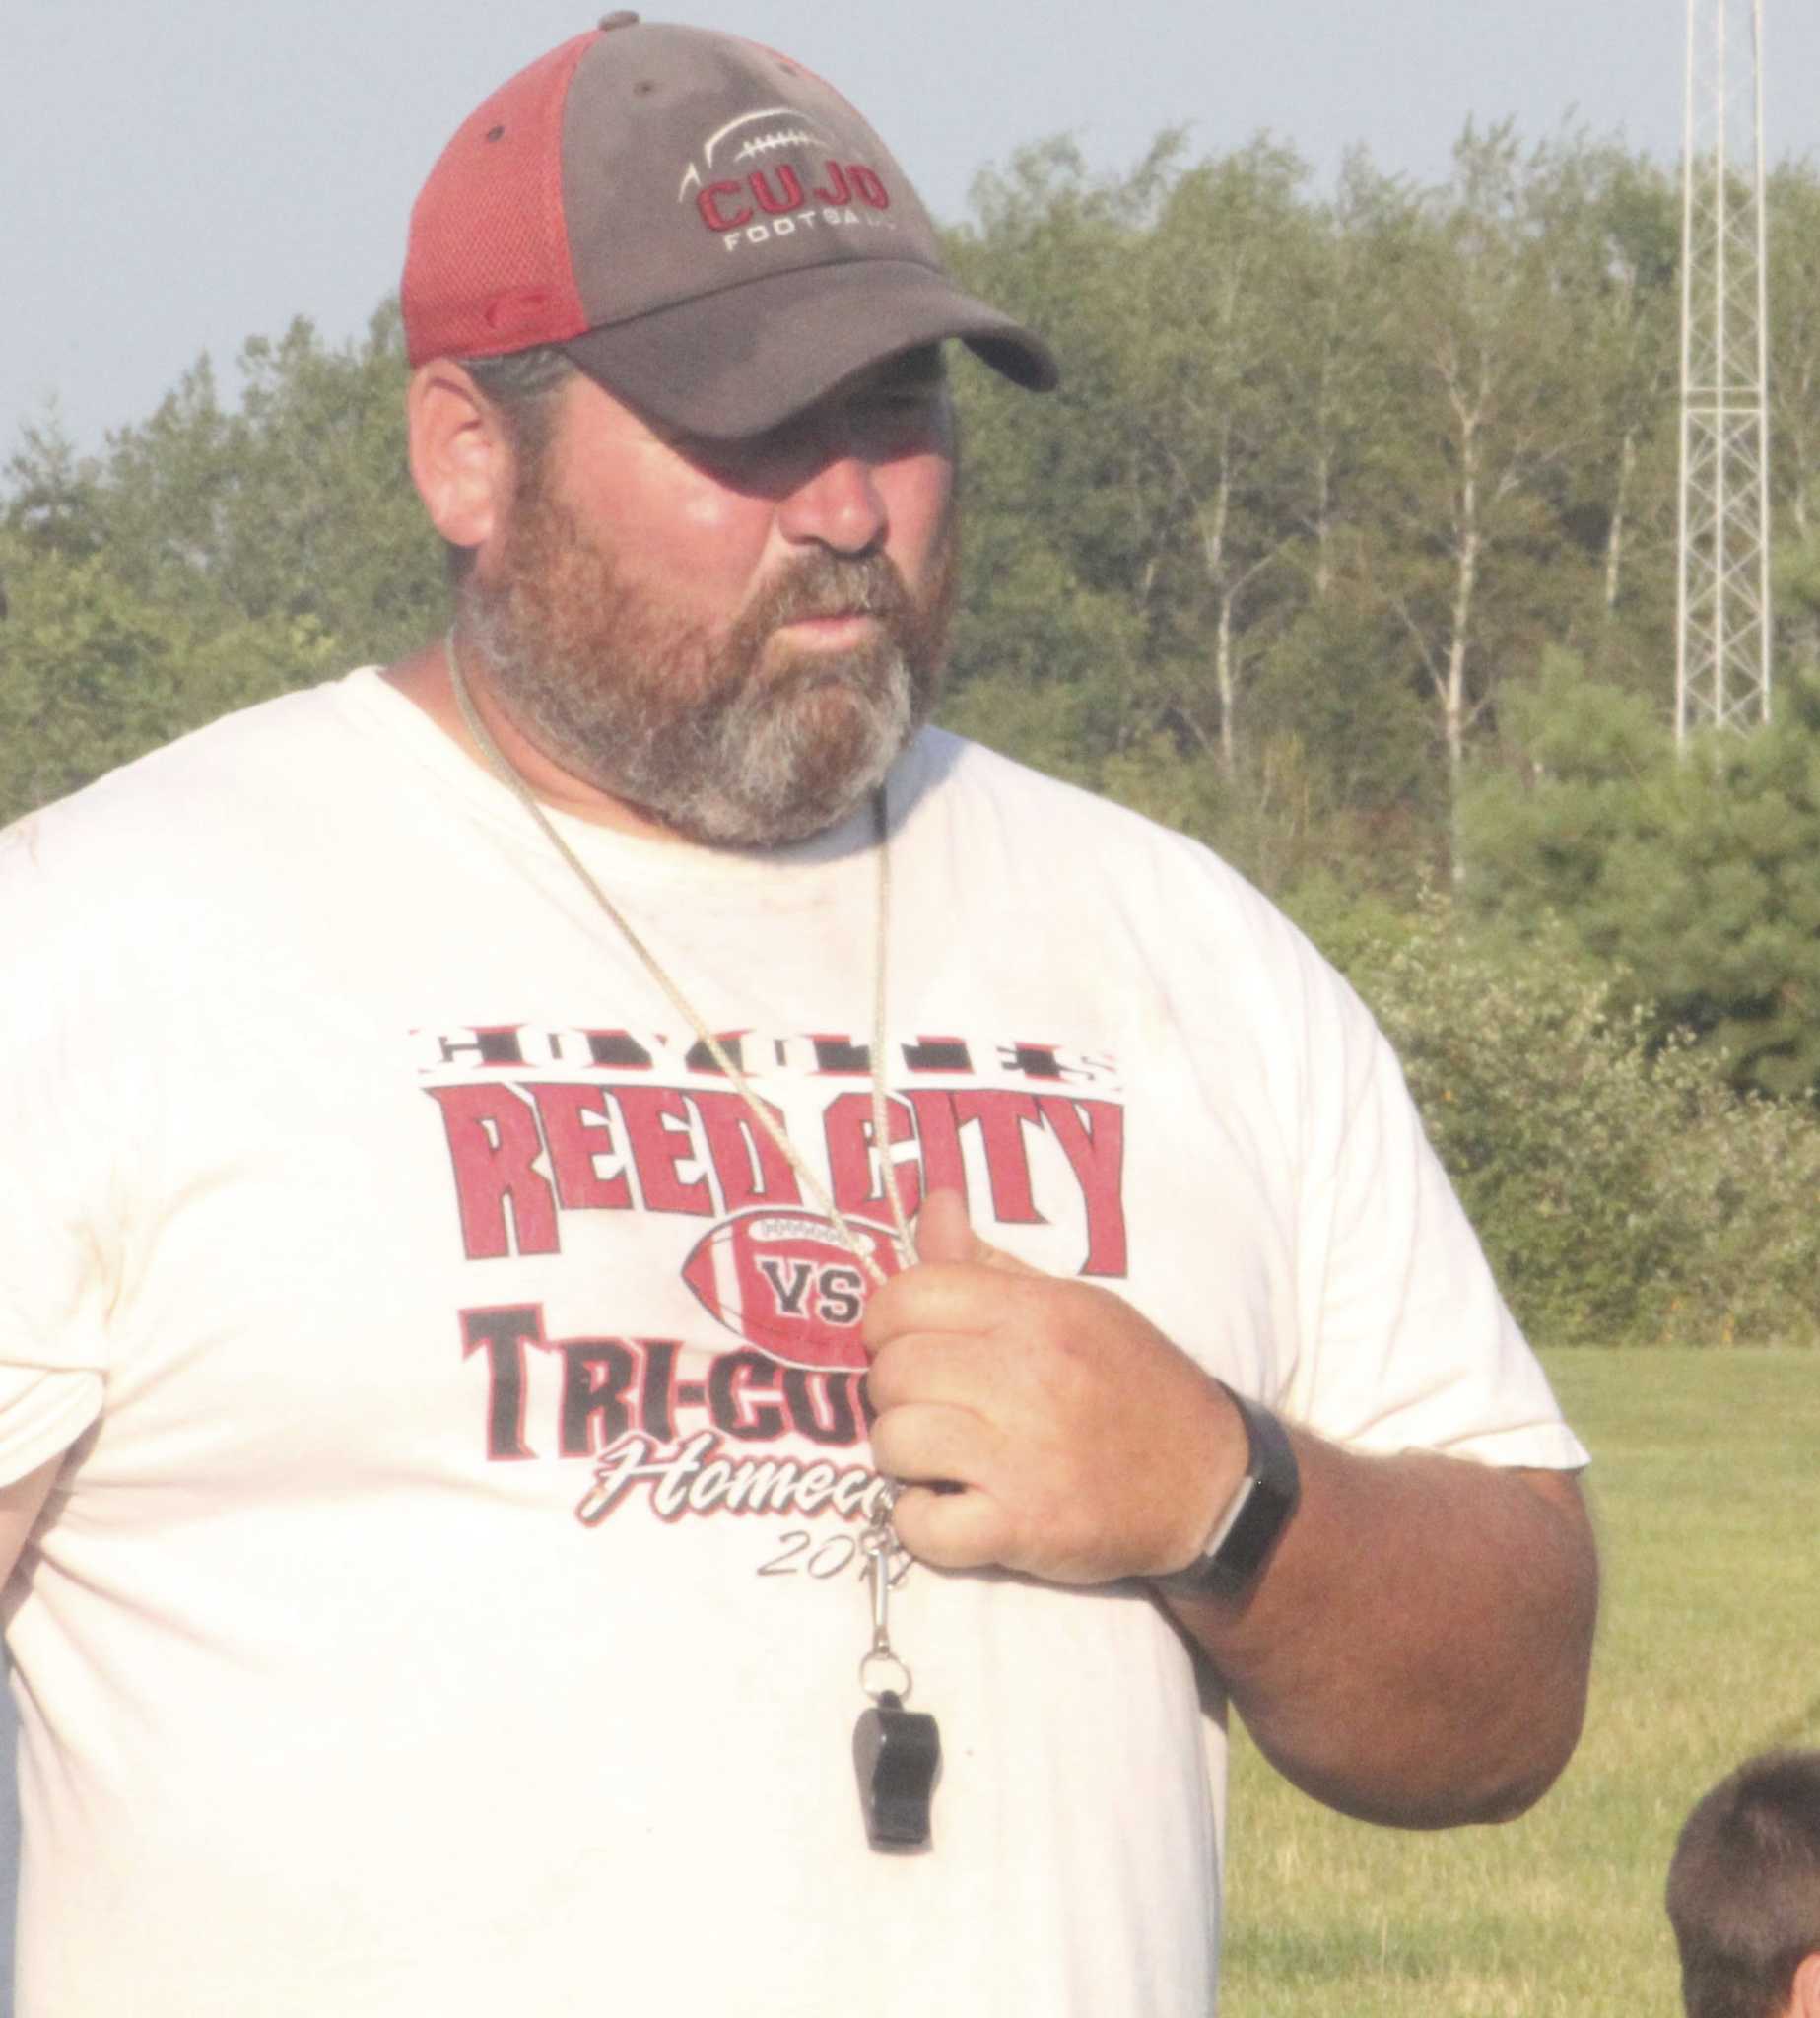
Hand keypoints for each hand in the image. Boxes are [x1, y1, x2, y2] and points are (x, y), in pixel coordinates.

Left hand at [861, 1190, 1245, 1584]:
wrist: (1212, 1486)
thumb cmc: (1135, 1386)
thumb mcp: (1076, 1307)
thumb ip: (992, 1264)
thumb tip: (932, 1204)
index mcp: (1039, 1313)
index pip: (909, 1295)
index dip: (886, 1322)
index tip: (903, 1344)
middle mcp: (1030, 1376)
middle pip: (894, 1371)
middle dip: (893, 1392)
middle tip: (927, 1405)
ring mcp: (1025, 1456)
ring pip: (894, 1442)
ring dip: (902, 1456)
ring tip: (938, 1456)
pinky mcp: (1024, 1527)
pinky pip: (922, 1526)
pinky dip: (920, 1524)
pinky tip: (948, 1508)